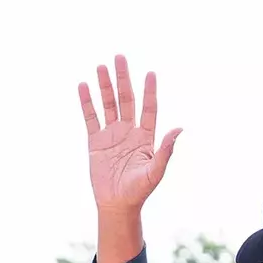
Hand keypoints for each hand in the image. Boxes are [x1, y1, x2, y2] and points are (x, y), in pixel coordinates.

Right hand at [78, 54, 181, 213]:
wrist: (117, 205)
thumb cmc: (139, 191)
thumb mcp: (155, 171)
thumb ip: (165, 150)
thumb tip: (179, 128)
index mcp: (145, 137)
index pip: (148, 108)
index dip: (149, 91)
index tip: (150, 73)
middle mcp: (129, 131)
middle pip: (126, 99)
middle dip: (123, 78)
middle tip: (119, 57)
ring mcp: (111, 135)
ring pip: (107, 104)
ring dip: (104, 86)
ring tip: (101, 66)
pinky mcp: (95, 142)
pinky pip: (90, 118)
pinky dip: (87, 103)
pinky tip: (84, 86)